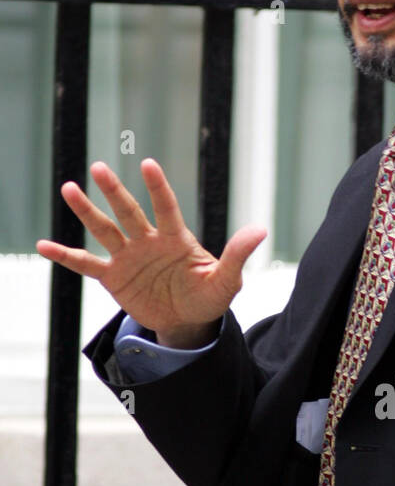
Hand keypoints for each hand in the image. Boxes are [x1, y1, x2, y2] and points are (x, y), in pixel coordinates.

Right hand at [36, 158, 266, 346]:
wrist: (188, 320)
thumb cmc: (209, 296)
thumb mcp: (226, 279)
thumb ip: (237, 254)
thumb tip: (260, 231)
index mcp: (176, 239)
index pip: (166, 208)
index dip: (157, 188)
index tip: (148, 165)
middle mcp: (148, 241)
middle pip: (128, 212)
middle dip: (114, 191)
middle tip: (99, 168)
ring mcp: (128, 257)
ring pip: (104, 230)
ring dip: (87, 211)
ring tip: (69, 188)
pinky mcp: (113, 277)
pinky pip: (86, 264)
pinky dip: (65, 255)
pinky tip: (44, 245)